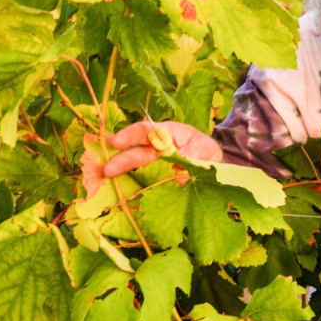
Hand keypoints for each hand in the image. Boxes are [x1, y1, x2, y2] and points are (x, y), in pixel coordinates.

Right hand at [102, 121, 222, 177]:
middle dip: (121, 160)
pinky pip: (144, 181)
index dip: (130, 135)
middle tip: (107, 170)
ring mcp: (155, 163)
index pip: (146, 130)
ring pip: (136, 166)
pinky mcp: (157, 177)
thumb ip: (195, 152)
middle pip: (136, 151)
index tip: (117, 142)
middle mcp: (156, 147)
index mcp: (167, 133)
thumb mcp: (206, 149)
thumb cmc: (207, 150)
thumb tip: (181, 160)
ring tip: (107, 178)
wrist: (213, 165)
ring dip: (122, 172)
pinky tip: (122, 190)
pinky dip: (133, 186)